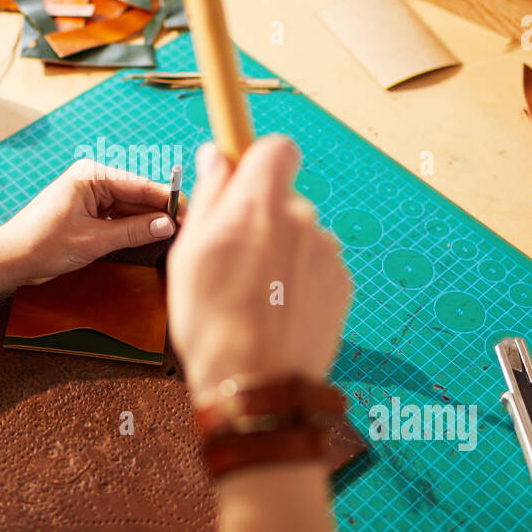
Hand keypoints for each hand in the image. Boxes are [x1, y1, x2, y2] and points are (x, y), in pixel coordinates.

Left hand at [0, 159, 176, 285]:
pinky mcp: (87, 212)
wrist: (11, 259)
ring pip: (130, 208)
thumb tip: (167, 225)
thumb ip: (134, 231)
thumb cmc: (42, 244)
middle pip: (137, 195)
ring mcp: (90, 196)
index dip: (167, 199)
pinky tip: (150, 238)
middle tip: (187, 229)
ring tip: (174, 236)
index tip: (191, 212)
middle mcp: (92, 180)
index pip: (139, 185)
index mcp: (91, 175)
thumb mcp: (94, 240)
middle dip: (159, 212)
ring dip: (147, 222)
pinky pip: (118, 217)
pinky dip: (132, 228)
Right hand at [167, 136, 351, 408]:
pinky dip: (298, 279)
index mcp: (261, 204)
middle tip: (231, 256)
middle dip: (261, 216)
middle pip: (284, 197)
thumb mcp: (190, 252)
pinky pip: (315, 266)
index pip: (276, 147)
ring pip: (299, 234)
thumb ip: (209, 196)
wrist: (256, 384)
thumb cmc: (212, 321)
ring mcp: (327, 253)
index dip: (258, 158)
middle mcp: (302, 219)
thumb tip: (217, 158)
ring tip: (252, 294)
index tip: (241, 175)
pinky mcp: (342, 284)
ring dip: (279, 252)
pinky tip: (275, 309)